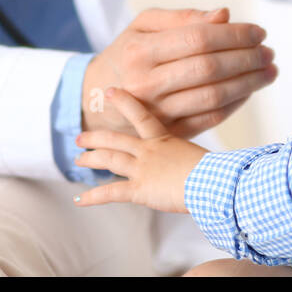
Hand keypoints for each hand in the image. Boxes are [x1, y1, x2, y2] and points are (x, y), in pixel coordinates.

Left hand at [72, 87, 208, 213]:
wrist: (213, 183)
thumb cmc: (214, 171)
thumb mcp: (198, 155)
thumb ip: (188, 155)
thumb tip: (196, 161)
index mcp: (164, 139)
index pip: (141, 114)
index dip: (125, 102)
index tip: (112, 91)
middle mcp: (148, 151)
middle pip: (115, 139)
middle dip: (95, 137)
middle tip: (80, 138)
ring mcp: (142, 169)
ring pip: (109, 159)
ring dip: (91, 159)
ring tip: (77, 160)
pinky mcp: (140, 190)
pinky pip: (110, 192)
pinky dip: (92, 197)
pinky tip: (79, 200)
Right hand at [81, 6, 276, 138]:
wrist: (94, 99)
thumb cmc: (127, 54)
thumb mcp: (143, 26)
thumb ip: (183, 18)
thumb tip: (224, 15)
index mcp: (140, 51)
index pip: (198, 39)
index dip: (234, 34)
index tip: (259, 31)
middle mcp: (146, 84)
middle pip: (209, 69)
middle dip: (247, 58)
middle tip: (268, 52)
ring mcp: (156, 113)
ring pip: (213, 96)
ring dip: (249, 83)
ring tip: (268, 71)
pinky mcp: (167, 133)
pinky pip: (210, 118)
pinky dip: (236, 104)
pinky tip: (249, 90)